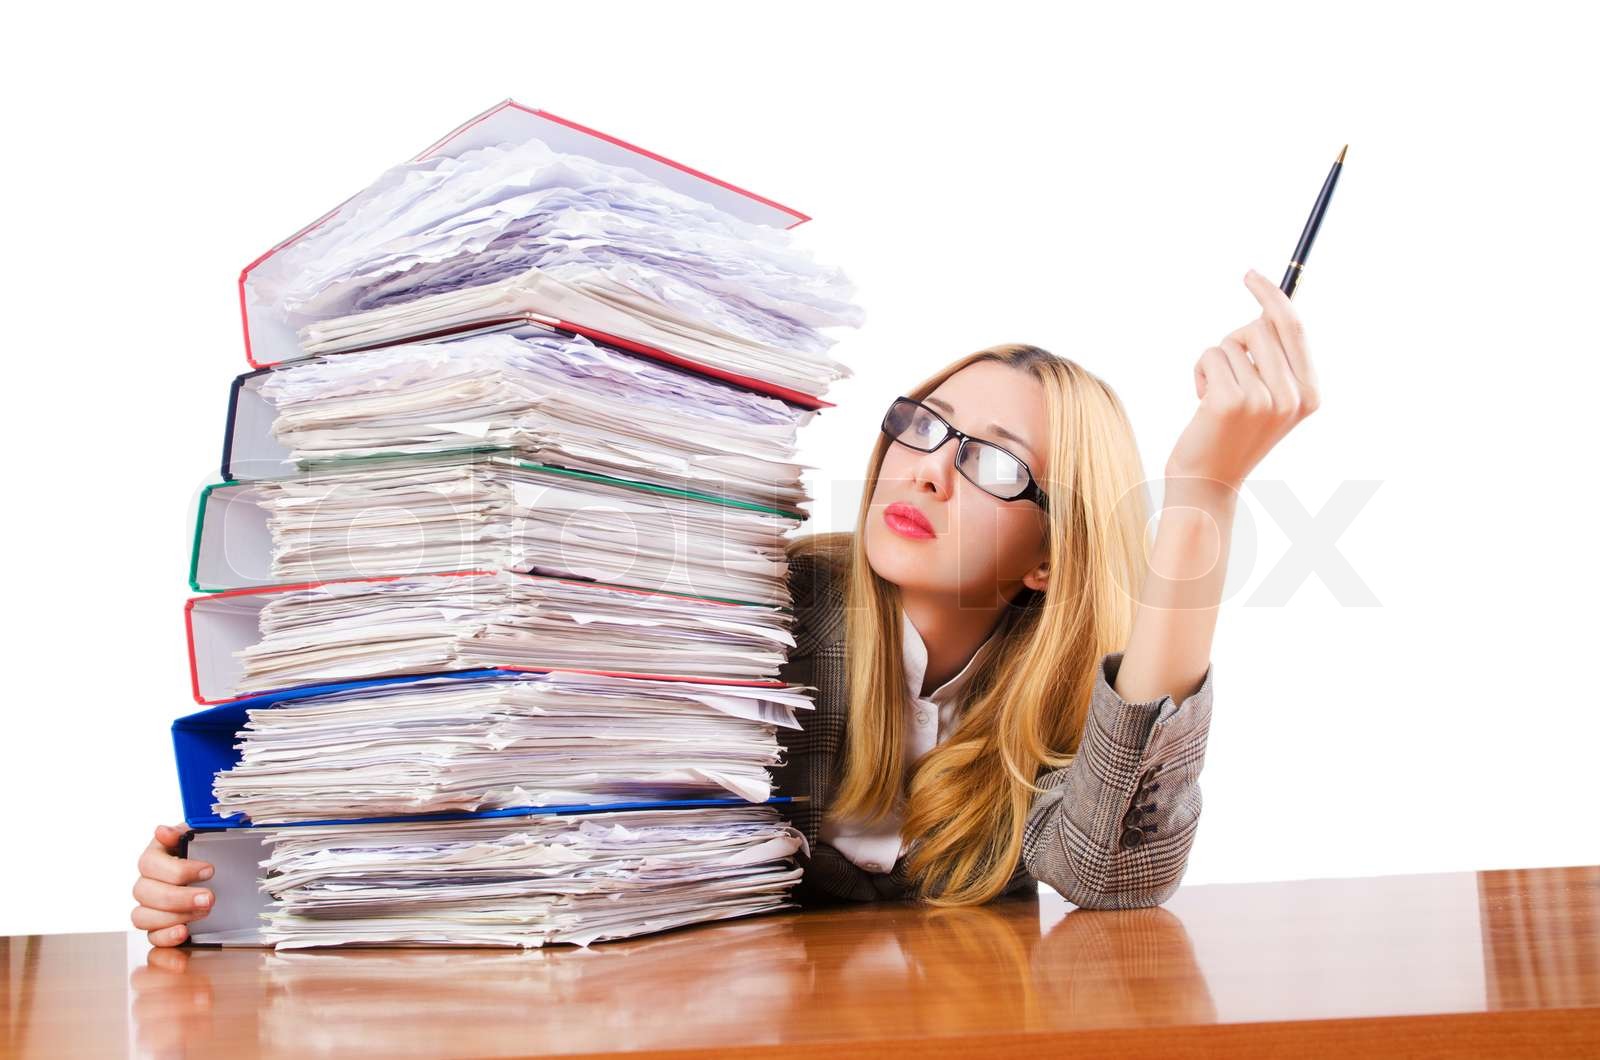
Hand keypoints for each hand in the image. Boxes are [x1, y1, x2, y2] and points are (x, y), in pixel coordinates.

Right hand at [131, 823, 213, 946]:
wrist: (210, 869)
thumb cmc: (200, 852)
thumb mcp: (196, 836)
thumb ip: (180, 833)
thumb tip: (162, 831)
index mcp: (153, 857)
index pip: (150, 864)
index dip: (178, 870)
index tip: (209, 870)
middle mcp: (146, 882)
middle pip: (146, 893)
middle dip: (180, 897)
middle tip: (209, 897)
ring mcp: (148, 906)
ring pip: (144, 916)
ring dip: (175, 916)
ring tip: (203, 912)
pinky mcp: (157, 926)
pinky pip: (151, 937)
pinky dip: (166, 937)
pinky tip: (184, 933)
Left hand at [1165, 269, 1321, 490]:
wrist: (1208, 482)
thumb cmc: (1231, 435)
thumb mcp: (1268, 399)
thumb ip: (1277, 361)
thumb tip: (1269, 306)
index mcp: (1309, 394)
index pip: (1295, 327)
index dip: (1272, 294)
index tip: (1250, 274)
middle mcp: (1291, 397)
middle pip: (1261, 326)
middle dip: (1237, 338)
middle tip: (1226, 371)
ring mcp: (1262, 399)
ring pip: (1231, 342)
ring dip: (1216, 361)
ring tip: (1216, 395)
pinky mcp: (1229, 401)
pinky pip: (1210, 355)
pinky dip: (1200, 372)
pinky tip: (1202, 402)